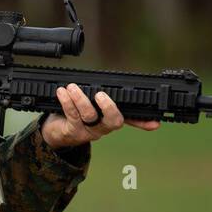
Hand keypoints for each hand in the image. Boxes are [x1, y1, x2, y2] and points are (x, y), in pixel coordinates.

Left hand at [41, 83, 159, 148]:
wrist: (55, 131)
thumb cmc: (77, 112)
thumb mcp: (93, 104)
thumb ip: (104, 95)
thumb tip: (110, 80)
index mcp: (111, 118)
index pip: (132, 119)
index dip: (144, 121)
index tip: (156, 123)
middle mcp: (103, 127)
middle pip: (114, 122)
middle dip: (109, 108)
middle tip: (101, 95)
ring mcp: (89, 131)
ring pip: (89, 116)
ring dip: (80, 99)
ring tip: (72, 87)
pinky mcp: (73, 131)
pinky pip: (72, 115)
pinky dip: (67, 102)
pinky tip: (62, 92)